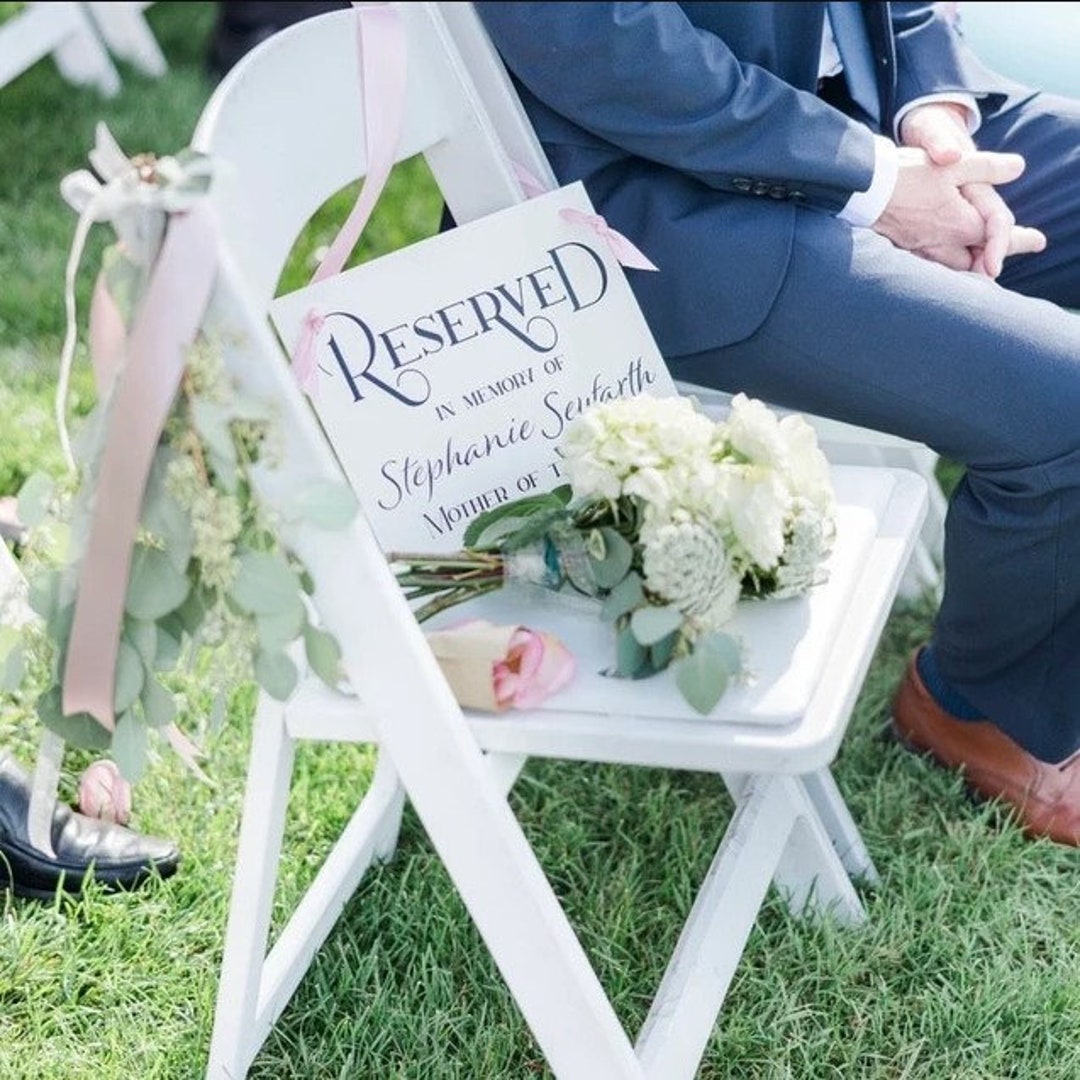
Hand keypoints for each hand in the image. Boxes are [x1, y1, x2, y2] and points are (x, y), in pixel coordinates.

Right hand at [897, 102, 1046, 275]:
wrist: (865, 190)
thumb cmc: (908, 176)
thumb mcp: (954, 164)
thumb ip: (988, 167)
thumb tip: (1017, 168)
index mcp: (961, 224)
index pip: (997, 237)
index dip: (1019, 241)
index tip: (1038, 242)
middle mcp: (943, 244)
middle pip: (975, 261)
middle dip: (990, 260)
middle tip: (1002, 259)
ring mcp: (921, 250)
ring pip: (952, 267)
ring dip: (967, 265)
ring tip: (975, 262)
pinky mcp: (903, 249)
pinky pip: (930, 264)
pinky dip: (942, 264)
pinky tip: (941, 256)